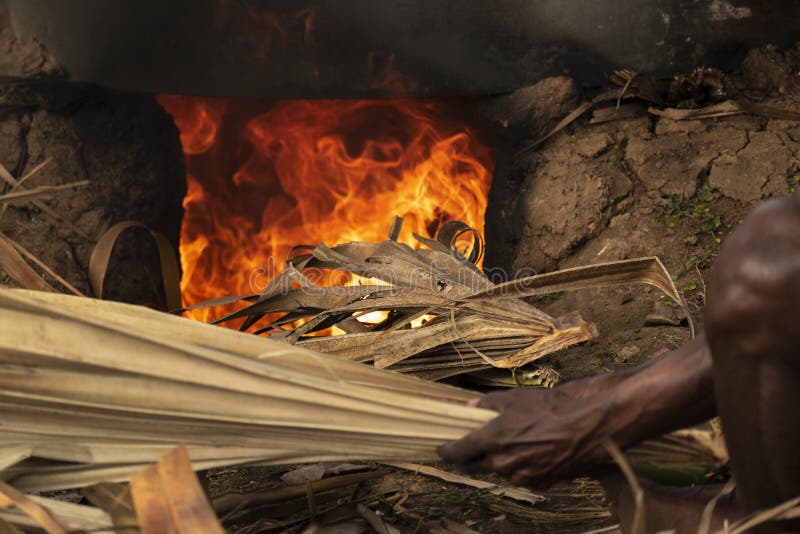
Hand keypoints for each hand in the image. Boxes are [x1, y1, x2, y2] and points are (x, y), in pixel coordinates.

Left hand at [438, 387, 614, 486]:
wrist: (588, 427)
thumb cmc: (551, 408)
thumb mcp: (514, 398)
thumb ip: (486, 404)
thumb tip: (469, 406)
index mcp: (492, 440)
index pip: (457, 453)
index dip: (445, 450)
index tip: (440, 447)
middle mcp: (502, 463)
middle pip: (476, 465)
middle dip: (472, 455)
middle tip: (472, 443)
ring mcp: (520, 476)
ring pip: (499, 470)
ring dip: (499, 459)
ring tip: (514, 441)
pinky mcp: (538, 484)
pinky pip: (520, 475)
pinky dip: (519, 465)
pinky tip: (531, 449)